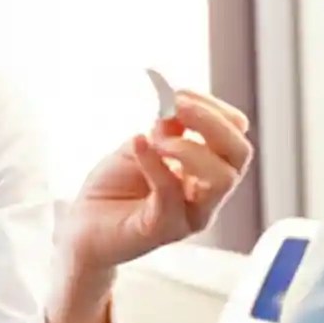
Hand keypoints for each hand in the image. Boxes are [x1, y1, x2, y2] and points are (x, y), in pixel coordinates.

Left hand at [60, 91, 253, 274]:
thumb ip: (165, 128)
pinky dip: (154, 163)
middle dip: (212, 122)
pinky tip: (138, 144)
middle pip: (239, 154)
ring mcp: (190, 214)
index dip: (212, 108)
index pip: (235, 134)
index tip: (178, 93)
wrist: (83, 225)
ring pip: (221, 178)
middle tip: (176, 105)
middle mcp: (207, 194)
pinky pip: (170, 194)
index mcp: (207, 169)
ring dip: (189, 147)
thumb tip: (178, 104)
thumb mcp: (143, 144)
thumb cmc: (115, 186)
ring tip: (156, 138)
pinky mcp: (163, 229)